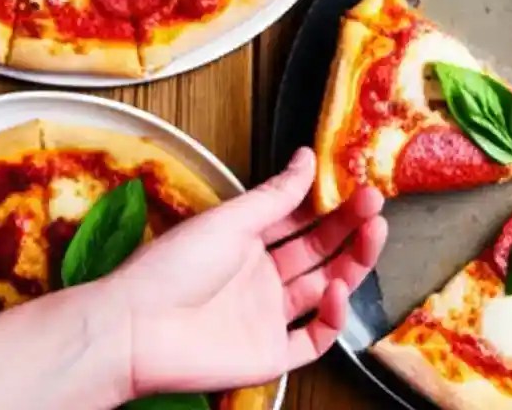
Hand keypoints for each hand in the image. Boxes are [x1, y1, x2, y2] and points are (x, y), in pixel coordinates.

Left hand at [106, 148, 387, 398]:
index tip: (359, 186)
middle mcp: (260, 280)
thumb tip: (307, 157)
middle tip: (376, 205)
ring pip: (326, 289)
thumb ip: (277, 194)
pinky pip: (314, 338)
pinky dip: (333, 317)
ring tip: (373, 235)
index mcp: (247, 244)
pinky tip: (337, 291)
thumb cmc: (169, 269)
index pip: (301, 221)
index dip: (332, 205)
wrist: (134, 329)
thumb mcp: (230, 220)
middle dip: (351, 228)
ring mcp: (267, 318)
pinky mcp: (270, 354)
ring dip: (353, 263)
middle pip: (319, 252)